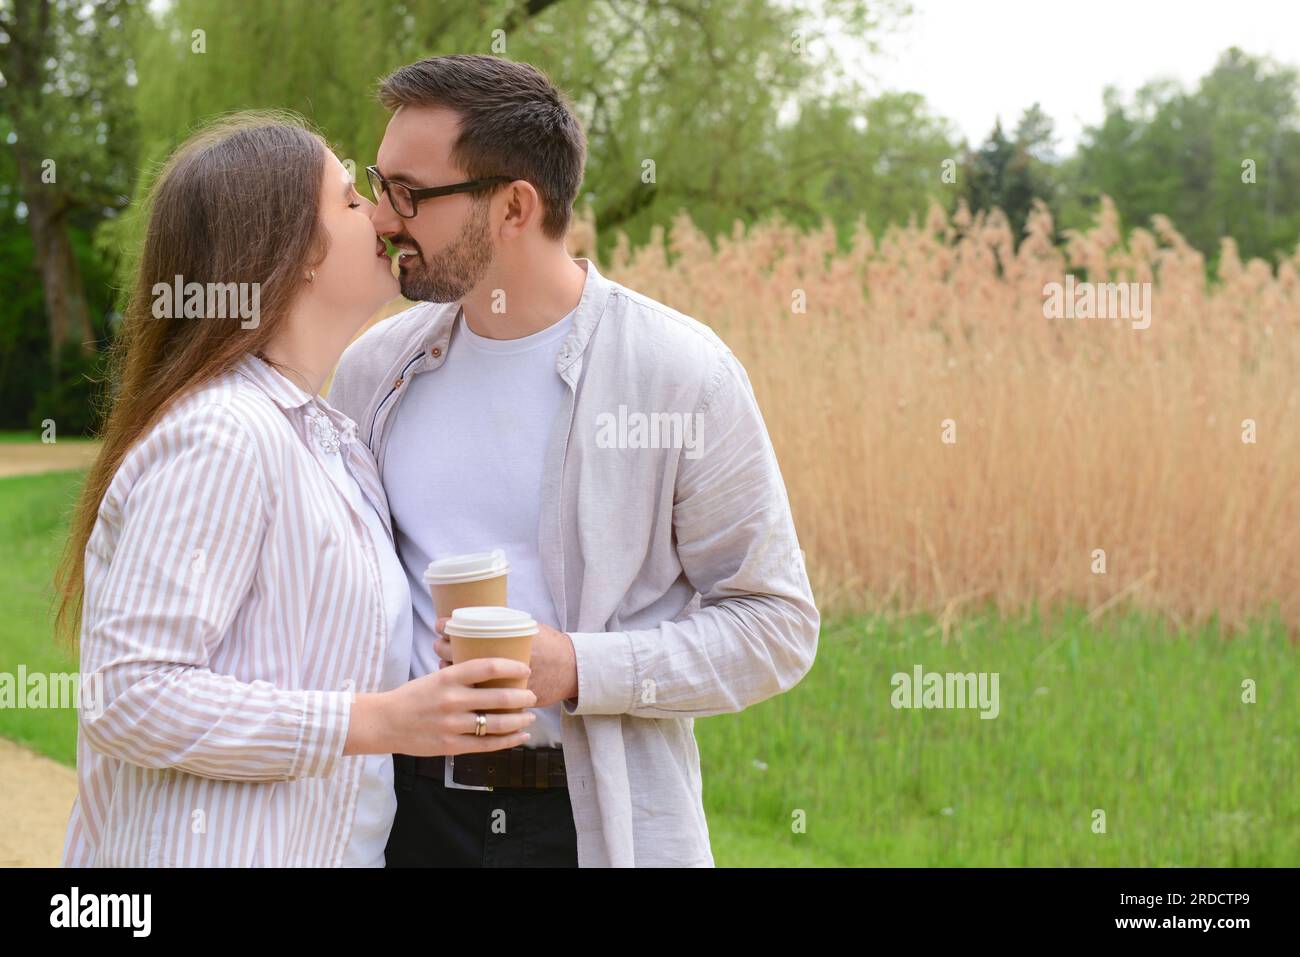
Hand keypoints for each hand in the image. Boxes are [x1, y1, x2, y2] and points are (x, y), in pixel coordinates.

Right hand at [344, 659, 537, 756]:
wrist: (385, 722)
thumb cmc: (413, 697)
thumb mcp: (435, 677)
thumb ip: (461, 676)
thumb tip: (494, 671)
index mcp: (448, 678)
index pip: (488, 667)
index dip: (512, 667)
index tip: (525, 669)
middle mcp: (452, 700)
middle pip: (499, 697)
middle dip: (522, 697)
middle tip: (532, 696)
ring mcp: (452, 724)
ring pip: (497, 723)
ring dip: (519, 720)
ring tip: (530, 717)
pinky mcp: (451, 745)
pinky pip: (486, 745)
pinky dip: (508, 741)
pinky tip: (520, 736)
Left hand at [434, 616, 578, 707]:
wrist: (572, 671)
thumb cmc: (552, 647)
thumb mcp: (531, 629)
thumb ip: (510, 627)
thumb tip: (491, 616)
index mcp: (505, 645)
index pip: (468, 634)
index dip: (449, 629)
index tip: (440, 624)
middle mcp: (499, 667)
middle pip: (461, 658)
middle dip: (445, 650)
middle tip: (439, 644)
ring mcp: (500, 687)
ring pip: (465, 682)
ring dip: (450, 671)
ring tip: (444, 663)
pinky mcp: (505, 704)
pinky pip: (480, 701)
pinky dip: (467, 694)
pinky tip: (458, 687)